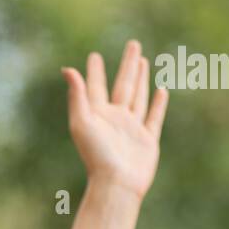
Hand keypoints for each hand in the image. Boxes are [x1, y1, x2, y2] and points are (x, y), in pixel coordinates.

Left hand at [61, 39, 168, 200]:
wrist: (116, 184)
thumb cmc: (96, 156)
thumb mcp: (82, 123)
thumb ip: (77, 96)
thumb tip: (67, 69)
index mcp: (98, 116)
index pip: (96, 88)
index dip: (94, 72)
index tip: (94, 56)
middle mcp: (115, 120)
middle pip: (123, 85)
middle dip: (127, 65)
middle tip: (133, 44)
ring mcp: (132, 129)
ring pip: (138, 97)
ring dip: (142, 79)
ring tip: (144, 61)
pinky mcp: (147, 141)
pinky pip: (154, 118)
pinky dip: (158, 104)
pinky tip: (162, 91)